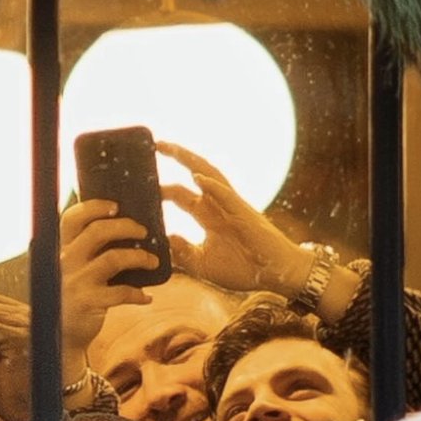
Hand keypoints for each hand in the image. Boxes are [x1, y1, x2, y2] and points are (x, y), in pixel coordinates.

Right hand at [60, 198, 153, 354]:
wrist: (62, 335)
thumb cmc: (75, 295)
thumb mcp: (74, 269)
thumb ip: (88, 251)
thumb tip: (123, 229)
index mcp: (62, 249)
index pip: (72, 218)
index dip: (94, 207)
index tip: (116, 207)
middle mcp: (66, 261)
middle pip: (99, 231)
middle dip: (127, 226)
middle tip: (144, 232)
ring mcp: (77, 281)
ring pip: (114, 258)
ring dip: (140, 257)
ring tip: (153, 261)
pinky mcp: (90, 302)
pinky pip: (121, 292)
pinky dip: (138, 294)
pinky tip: (147, 297)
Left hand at [157, 142, 309, 298]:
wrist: (275, 275)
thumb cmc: (245, 269)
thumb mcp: (204, 265)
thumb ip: (183, 253)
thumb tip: (164, 240)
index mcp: (209, 216)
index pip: (182, 195)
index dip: (164, 188)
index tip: (144, 184)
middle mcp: (219, 206)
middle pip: (195, 175)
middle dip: (177, 158)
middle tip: (155, 145)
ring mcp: (232, 207)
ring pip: (210, 175)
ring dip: (190, 160)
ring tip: (170, 148)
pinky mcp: (245, 215)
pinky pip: (228, 196)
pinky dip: (213, 186)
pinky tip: (197, 176)